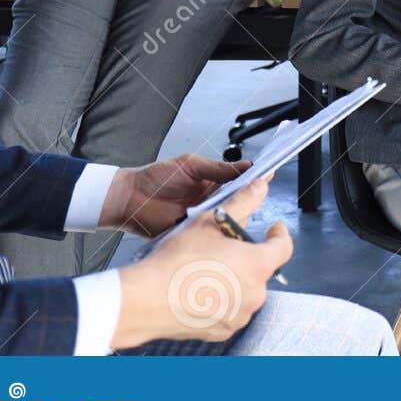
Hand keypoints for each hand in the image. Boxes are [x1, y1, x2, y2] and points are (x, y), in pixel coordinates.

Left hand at [100, 153, 249, 237]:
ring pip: (228, 219)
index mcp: (214, 183)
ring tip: (241, 210)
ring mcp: (204, 220)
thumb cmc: (157, 177)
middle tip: (258, 194)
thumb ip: (218, 168)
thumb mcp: (191, 165)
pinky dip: (217, 233)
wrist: (130, 198)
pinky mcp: (194, 235)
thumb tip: (247, 165)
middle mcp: (213, 203)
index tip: (270, 174)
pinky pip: (210, 235)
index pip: (241, 181)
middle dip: (250, 199)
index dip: (256, 179)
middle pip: (239, 202)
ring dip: (234, 215)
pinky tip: (223, 229)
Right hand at [112, 175, 290, 348]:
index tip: (273, 229)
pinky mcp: (222, 331)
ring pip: (244, 291)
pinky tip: (198, 291)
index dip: (279, 235)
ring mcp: (239, 316)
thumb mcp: (210, 222)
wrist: (145, 301)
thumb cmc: (176, 262)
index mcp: (257, 265)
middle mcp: (254, 294)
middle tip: (223, 248)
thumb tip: (260, 186)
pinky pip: (229, 310)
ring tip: (205, 270)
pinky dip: (220, 300)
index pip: (284, 247)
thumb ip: (241, 203)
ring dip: (233, 279)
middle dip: (247, 257)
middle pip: (260, 269)